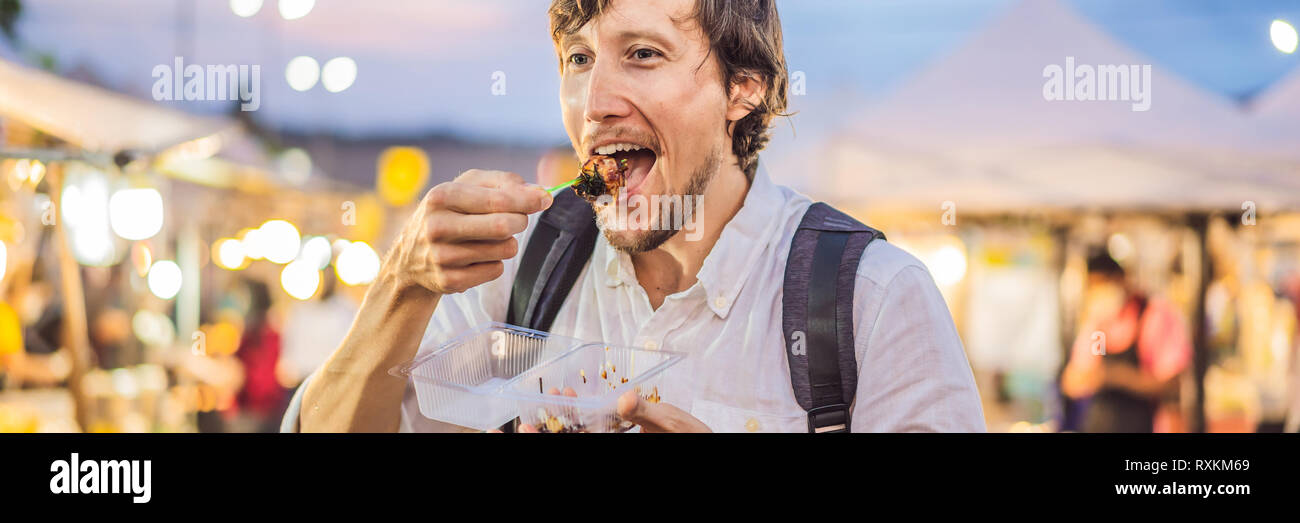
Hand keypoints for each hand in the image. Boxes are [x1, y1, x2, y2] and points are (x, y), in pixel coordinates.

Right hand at [385, 169, 551, 293]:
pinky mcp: (448, 281)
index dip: (527, 200)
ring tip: (488, 239)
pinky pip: (495, 270)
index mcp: (442, 196)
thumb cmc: (448, 212)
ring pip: (504, 250)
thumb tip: (539, 193)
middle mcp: (437, 226)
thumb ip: (504, 183)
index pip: (496, 200)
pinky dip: (494, 263)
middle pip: (503, 226)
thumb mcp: (466, 187)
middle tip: (516, 220)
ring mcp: (441, 257)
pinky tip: (476, 258)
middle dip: (519, 221)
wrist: (409, 257)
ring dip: (507, 243)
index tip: (546, 199)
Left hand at [495, 389, 711, 432]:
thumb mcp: (672, 425)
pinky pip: (594, 434)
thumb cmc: (694, 437)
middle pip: (570, 445)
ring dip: (562, 425)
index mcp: (620, 451)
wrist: (707, 441)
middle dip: (547, 432)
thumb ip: (646, 412)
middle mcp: (613, 450)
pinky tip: (574, 404)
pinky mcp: (621, 441)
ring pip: (579, 440)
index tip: (526, 428)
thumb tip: (623, 399)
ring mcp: (615, 447)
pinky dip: (579, 422)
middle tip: (529, 414)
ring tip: (549, 402)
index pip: (577, 447)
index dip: (547, 440)